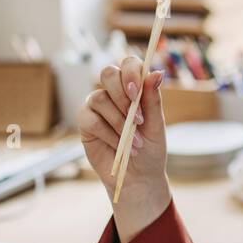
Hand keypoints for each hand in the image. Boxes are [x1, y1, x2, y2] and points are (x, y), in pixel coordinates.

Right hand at [79, 56, 169, 205]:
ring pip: (99, 98)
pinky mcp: (85, 123)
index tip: (137, 91)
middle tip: (137, 119)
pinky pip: (91, 119)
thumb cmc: (150, 149)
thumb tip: (157, 72)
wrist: (139, 177)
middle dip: (122, 94)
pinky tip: (119, 146)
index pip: (128, 64)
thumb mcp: (157, 125)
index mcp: (133, 88)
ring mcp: (97, 107)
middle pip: (108, 73)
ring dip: (119, 120)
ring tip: (134, 140)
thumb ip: (153, 99)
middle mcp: (113, 93)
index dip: (131, 72)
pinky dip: (108, 133)